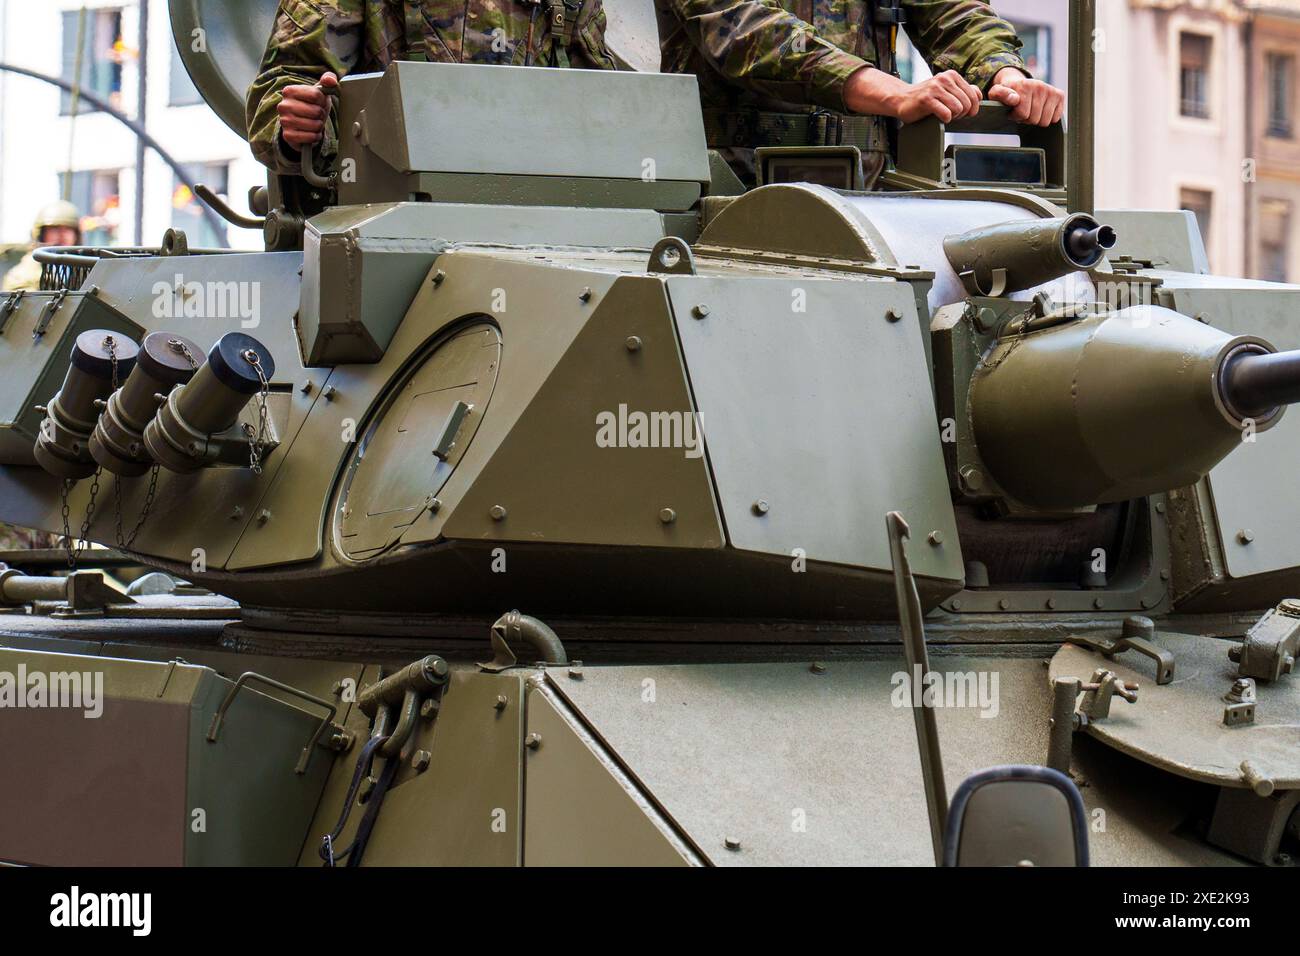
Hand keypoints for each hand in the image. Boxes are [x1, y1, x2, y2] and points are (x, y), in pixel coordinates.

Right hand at [278, 71, 337, 148]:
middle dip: (321, 114)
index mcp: (289, 91)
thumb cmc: (312, 105)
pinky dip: (315, 136)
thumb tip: (330, 80)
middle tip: (316, 115)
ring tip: (313, 123)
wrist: (302, 124)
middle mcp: (283, 105)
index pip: (316, 95)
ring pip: (314, 125)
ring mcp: (284, 121)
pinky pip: (310, 137)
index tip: (318, 102)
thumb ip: (327, 80)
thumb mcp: (320, 91)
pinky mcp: (288, 136)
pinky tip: (311, 133)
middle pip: (316, 111)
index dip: (322, 101)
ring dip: (319, 126)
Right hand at [847, 68, 981, 123]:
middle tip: (951, 116)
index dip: (972, 108)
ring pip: (958, 108)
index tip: (963, 113)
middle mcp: (945, 79)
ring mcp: (935, 88)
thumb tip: (978, 95)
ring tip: (944, 116)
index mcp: (952, 76)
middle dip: (962, 114)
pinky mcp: (926, 99)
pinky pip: (946, 114)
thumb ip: (963, 91)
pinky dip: (944, 119)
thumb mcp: (947, 91)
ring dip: (953, 117)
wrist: (901, 99)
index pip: (974, 95)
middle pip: (967, 103)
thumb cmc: (926, 98)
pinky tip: (938, 118)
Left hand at [987, 68, 1064, 125]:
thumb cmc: (1008, 92)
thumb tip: (1014, 99)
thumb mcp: (996, 93)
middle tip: (1023, 111)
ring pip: (1045, 121)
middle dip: (1026, 119)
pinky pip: (1055, 118)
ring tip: (1031, 110)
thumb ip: (1000, 94)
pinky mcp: (1059, 95)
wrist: (1020, 83)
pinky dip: (1048, 118)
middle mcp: (1039, 86)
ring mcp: (1050, 90)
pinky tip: (1041, 110)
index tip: (1012, 111)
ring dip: (1036, 119)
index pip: (1023, 114)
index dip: (1016, 116)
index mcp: (1024, 85)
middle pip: (1034, 119)